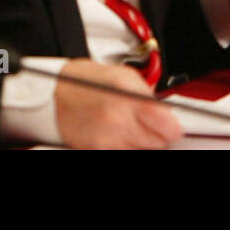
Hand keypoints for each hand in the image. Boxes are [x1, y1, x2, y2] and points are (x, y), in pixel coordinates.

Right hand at [54, 59, 181, 148]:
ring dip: (142, 143)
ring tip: (130, 127)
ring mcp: (106, 137)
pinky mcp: (96, 150)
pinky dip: (126, 148)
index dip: (173, 127)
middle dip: (158, 134)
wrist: (56, 92)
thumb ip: (148, 96)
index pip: (167, 124)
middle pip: (157, 142)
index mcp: (127, 92)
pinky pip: (124, 154)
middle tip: (149, 124)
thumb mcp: (124, 75)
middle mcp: (117, 116)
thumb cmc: (89, 81)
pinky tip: (118, 136)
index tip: (172, 126)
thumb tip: (168, 115)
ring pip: (143, 151)